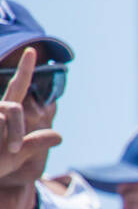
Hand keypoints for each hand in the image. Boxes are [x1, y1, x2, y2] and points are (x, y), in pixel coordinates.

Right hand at [0, 47, 62, 178]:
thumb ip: (36, 144)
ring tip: (3, 152)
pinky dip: (3, 139)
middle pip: (14, 109)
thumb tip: (60, 136)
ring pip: (8, 115)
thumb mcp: (17, 157)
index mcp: (4, 114)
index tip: (31, 51)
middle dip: (19, 132)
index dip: (25, 70)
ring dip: (13, 139)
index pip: (17, 88)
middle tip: (15, 151)